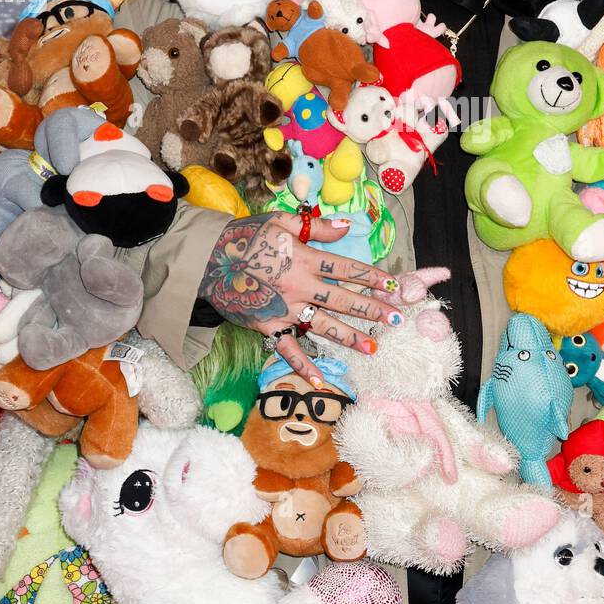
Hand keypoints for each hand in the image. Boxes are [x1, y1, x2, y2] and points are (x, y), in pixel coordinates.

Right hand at [198, 212, 400, 386]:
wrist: (207, 259)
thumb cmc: (246, 236)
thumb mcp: (281, 221)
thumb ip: (316, 226)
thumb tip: (347, 225)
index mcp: (306, 260)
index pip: (348, 269)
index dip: (373, 278)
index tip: (395, 286)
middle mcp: (300, 287)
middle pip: (343, 300)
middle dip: (372, 309)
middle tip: (396, 318)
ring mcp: (285, 310)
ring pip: (324, 326)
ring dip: (349, 337)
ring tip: (373, 347)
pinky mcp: (268, 327)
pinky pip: (288, 349)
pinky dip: (303, 367)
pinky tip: (320, 382)